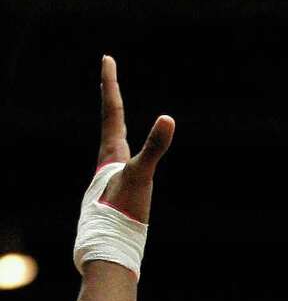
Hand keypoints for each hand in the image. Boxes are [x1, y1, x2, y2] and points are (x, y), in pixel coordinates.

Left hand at [95, 55, 173, 223]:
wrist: (110, 243)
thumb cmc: (123, 208)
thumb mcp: (142, 174)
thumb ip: (155, 147)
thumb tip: (168, 119)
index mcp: (111, 150)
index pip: (112, 108)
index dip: (110, 82)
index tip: (106, 58)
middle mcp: (108, 159)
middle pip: (110, 121)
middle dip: (111, 98)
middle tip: (109, 78)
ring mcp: (111, 175)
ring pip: (114, 142)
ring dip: (115, 124)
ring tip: (116, 113)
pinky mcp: (117, 190)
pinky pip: (121, 162)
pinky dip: (124, 151)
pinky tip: (123, 159)